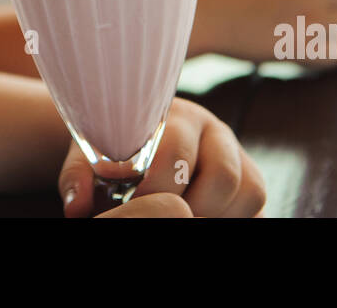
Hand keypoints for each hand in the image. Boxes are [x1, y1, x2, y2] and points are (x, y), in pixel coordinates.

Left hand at [59, 98, 264, 217]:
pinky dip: (234, 218)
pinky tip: (203, 219)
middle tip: (161, 218)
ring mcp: (237, 153)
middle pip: (222, 174)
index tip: (131, 204)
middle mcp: (212, 130)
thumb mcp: (89, 156)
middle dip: (190, 208)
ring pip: (248, 189)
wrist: (136, 140)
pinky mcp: (251, 178)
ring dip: (215, 214)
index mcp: (172, 115)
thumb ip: (79, 177)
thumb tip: (77, 207)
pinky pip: (258, 203)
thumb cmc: (113, 149)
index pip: (175, 151)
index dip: (154, 188)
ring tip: (182, 220)